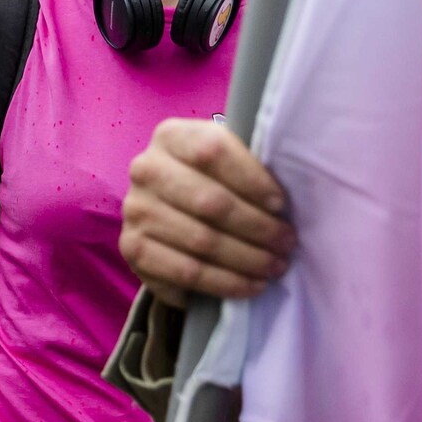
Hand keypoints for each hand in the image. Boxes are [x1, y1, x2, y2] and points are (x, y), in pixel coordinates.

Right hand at [121, 117, 293, 305]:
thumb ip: (250, 168)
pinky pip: (186, 271)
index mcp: (171, 137)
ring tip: (275, 266)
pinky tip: (251, 285)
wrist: (169, 210)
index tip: (281, 205)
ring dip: (248, 259)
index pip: (213, 152)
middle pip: (210, 202)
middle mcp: (145, 169)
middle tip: (287, 243)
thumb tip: (289, 202)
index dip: (253, 180)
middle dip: (259, 228)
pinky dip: (226, 283)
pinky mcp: (132, 248)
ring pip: (202, 240)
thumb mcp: (228, 161)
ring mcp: (135, 209)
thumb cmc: (213, 182)